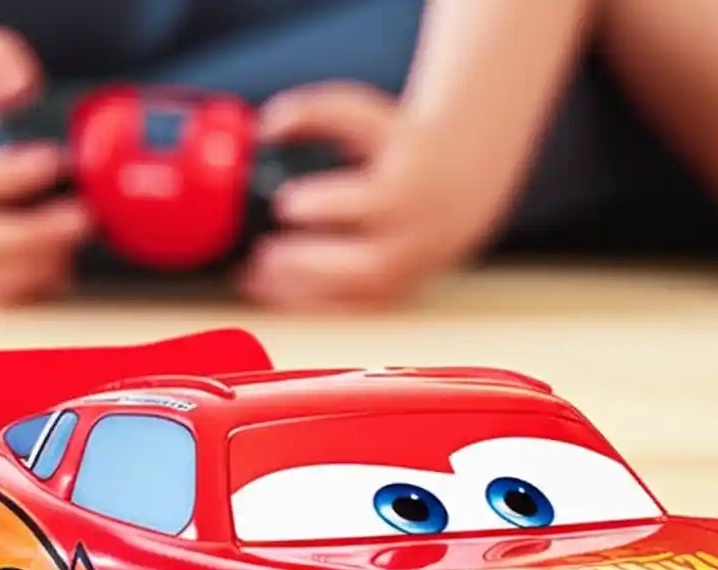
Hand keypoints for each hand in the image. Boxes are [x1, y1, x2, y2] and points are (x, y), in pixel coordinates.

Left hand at [239, 82, 508, 310]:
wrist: (464, 181)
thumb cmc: (404, 146)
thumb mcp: (367, 115)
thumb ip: (316, 112)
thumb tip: (266, 128)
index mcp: (411, 190)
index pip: (376, 204)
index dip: (327, 205)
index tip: (287, 201)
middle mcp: (416, 237)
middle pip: (367, 265)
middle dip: (311, 264)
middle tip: (264, 254)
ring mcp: (409, 270)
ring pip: (357, 294)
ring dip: (302, 292)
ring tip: (253, 276)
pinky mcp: (399, 290)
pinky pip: (355, 309)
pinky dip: (312, 306)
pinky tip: (272, 292)